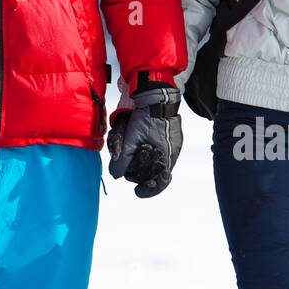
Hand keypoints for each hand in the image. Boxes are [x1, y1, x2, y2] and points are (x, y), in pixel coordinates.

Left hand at [107, 81, 181, 197]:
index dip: (149, 190)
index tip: (137, 192)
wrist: (157, 95)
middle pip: (157, 172)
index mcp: (166, 156)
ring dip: (146, 161)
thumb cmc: (146, 116)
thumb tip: (115, 175)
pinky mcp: (171, 135)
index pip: (160, 182)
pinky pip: (161, 150)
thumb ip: (123, 160)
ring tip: (134, 154)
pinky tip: (142, 146)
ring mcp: (173, 143)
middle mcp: (172, 152)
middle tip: (129, 170)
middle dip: (142, 172)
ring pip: (158, 160)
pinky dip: (151, 151)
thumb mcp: (131, 139)